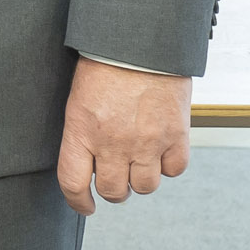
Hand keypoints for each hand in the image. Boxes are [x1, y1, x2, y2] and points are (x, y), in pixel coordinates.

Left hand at [58, 59, 191, 215]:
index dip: (78, 202)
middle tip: (116, 179)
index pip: (73, 183)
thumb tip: (90, 163)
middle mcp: (113, 143)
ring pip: (145, 186)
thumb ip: (84, 133)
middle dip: (114, 190)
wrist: (141, 42)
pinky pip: (174, 170)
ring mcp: (147, 142)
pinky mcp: (176, 136)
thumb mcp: (79, 99)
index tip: (86, 206)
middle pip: (114, 191)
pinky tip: (162, 151)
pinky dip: (168, 166)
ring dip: (141, 180)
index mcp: (81, 132)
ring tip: (139, 162)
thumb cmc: (105, 65)